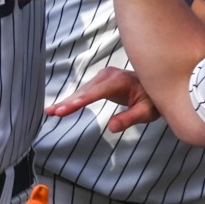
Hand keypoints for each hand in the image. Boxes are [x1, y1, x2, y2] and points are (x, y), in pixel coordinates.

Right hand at [45, 66, 160, 132]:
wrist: (154, 85)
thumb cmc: (152, 99)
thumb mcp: (147, 112)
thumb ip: (129, 118)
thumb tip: (111, 128)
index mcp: (120, 81)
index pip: (97, 92)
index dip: (82, 100)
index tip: (68, 107)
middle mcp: (108, 75)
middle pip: (85, 91)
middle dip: (68, 102)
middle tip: (53, 112)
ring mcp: (102, 76)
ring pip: (82, 91)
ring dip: (66, 102)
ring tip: (50, 112)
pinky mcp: (99, 80)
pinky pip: (84, 91)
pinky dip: (72, 99)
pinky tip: (59, 106)